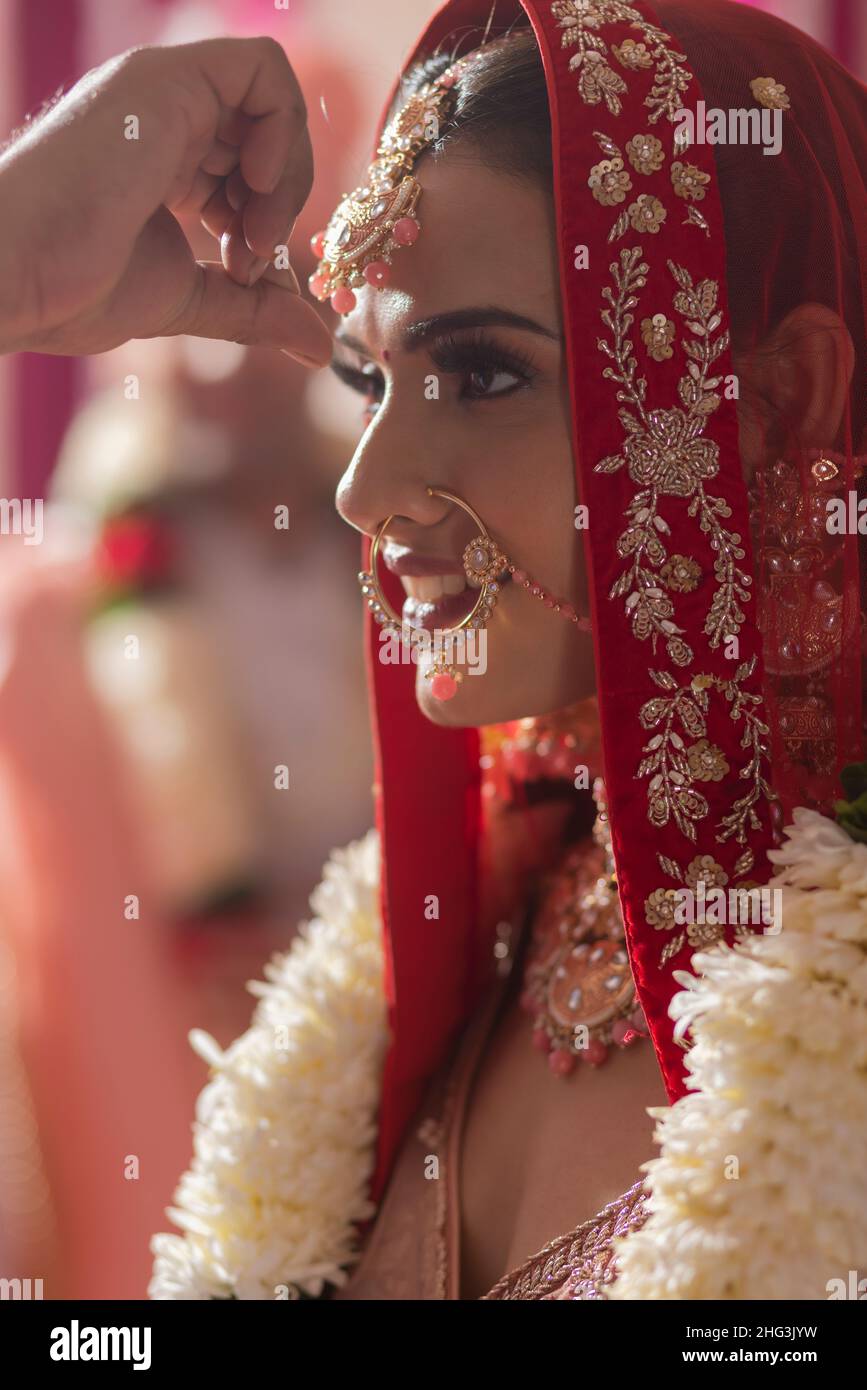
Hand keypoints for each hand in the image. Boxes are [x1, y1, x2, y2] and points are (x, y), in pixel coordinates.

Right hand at [0, 37, 332, 365]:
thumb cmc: (77, 289)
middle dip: (284, 202)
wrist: (19, 274)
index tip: (245, 271)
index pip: (251, 164)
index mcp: (165, 156)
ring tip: (250, 238)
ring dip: (288, 178)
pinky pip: (264, 68)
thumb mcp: (189, 301)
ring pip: (276, 101)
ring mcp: (166, 90)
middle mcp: (167, 113)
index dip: (269, 217)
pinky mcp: (167, 79)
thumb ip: (254, 311)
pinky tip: (257, 187)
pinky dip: (284, 130)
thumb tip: (319, 345)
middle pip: (272, 133)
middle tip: (251, 259)